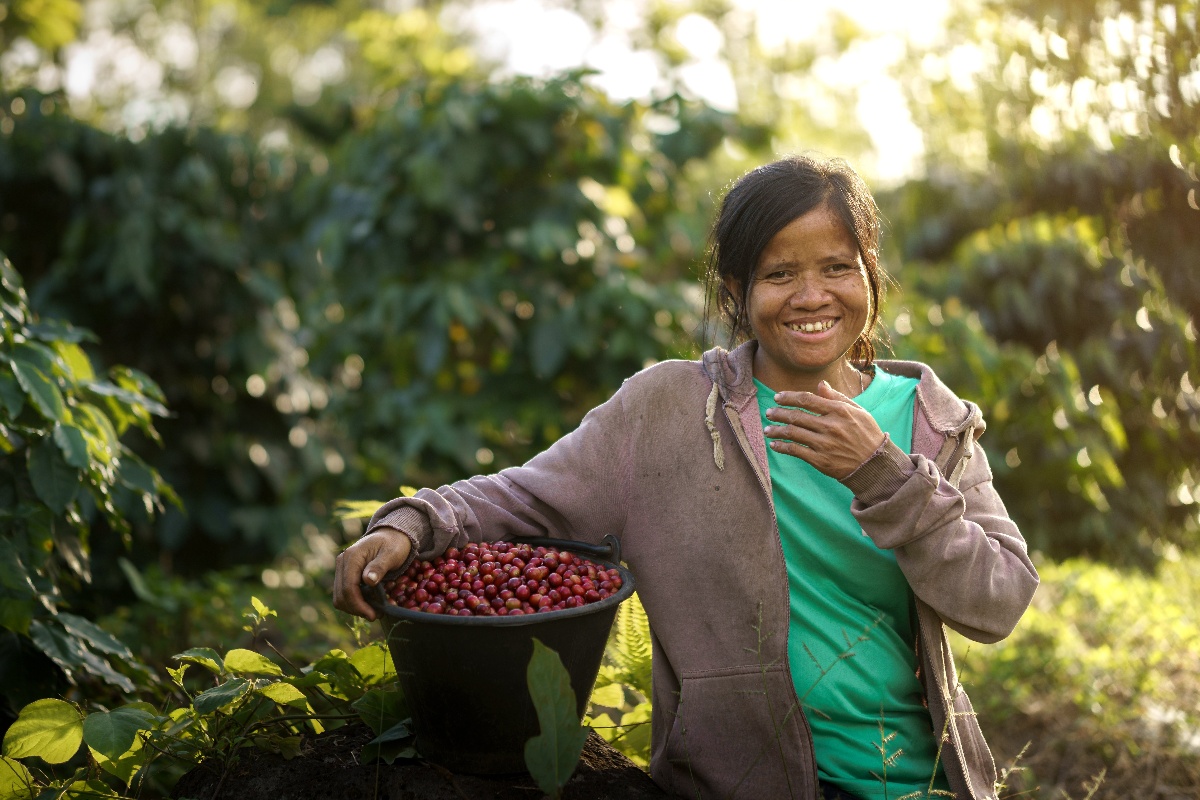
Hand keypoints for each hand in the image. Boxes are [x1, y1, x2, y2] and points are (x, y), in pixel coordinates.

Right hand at [332, 528, 412, 620]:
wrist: (391, 536)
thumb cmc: (394, 544)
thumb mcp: (392, 554)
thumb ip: (380, 566)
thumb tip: (368, 581)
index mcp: (353, 556)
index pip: (349, 587)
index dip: (359, 605)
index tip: (373, 615)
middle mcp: (342, 561)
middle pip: (341, 595)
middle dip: (357, 609)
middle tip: (375, 615)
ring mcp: (341, 568)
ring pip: (339, 597)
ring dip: (354, 608)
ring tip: (373, 611)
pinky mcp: (344, 574)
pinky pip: (343, 594)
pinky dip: (353, 603)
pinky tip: (368, 604)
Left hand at [763, 380, 884, 479]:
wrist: (875, 464)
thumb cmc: (866, 434)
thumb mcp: (857, 411)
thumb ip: (837, 397)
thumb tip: (820, 384)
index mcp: (839, 411)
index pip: (808, 400)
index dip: (789, 397)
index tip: (777, 397)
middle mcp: (830, 426)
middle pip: (797, 416)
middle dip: (779, 413)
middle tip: (769, 412)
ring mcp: (825, 444)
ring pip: (793, 433)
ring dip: (776, 430)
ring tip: (767, 429)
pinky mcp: (821, 460)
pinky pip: (796, 451)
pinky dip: (782, 447)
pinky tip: (774, 444)